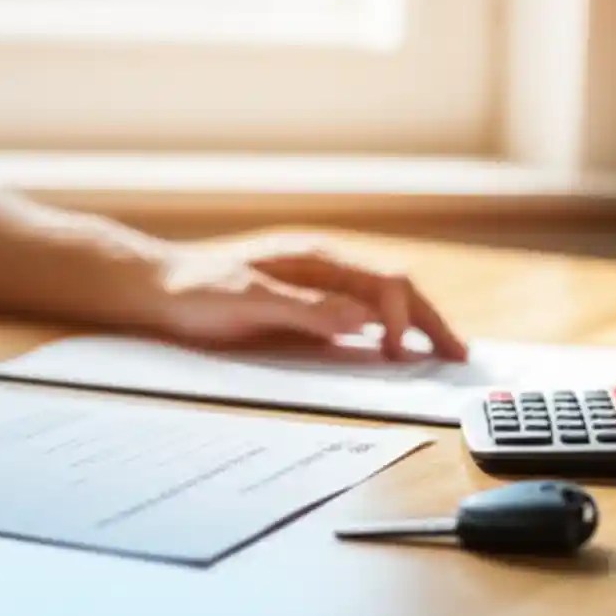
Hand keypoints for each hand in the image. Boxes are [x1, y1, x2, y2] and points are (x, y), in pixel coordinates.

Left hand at [150, 234, 466, 360]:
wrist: (156, 286)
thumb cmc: (196, 291)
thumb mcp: (248, 302)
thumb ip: (306, 310)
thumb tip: (363, 321)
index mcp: (315, 260)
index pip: (382, 284)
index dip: (402, 319)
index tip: (403, 355)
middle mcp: (321, 266)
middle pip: (393, 288)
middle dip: (429, 320)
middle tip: (459, 354)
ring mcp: (314, 283)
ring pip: (380, 299)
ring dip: (413, 323)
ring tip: (441, 350)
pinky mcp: (302, 302)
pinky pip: (356, 312)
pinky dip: (385, 328)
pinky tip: (392, 347)